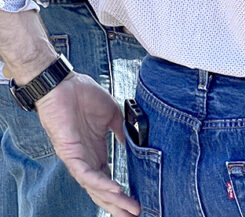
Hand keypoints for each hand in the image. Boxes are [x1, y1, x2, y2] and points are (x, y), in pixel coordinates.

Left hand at [36, 73, 140, 216]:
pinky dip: (100, 183)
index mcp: (96, 151)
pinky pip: (85, 173)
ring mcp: (77, 158)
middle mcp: (86, 159)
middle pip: (101, 189)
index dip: (121, 192)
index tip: (138, 201)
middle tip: (134, 215)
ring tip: (128, 208)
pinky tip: (114, 189)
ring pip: (94, 186)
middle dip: (117, 204)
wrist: (63, 85)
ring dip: (112, 199)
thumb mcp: (112, 114)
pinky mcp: (70, 153)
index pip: (108, 178)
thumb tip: (135, 141)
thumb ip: (122, 130)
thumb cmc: (84, 96)